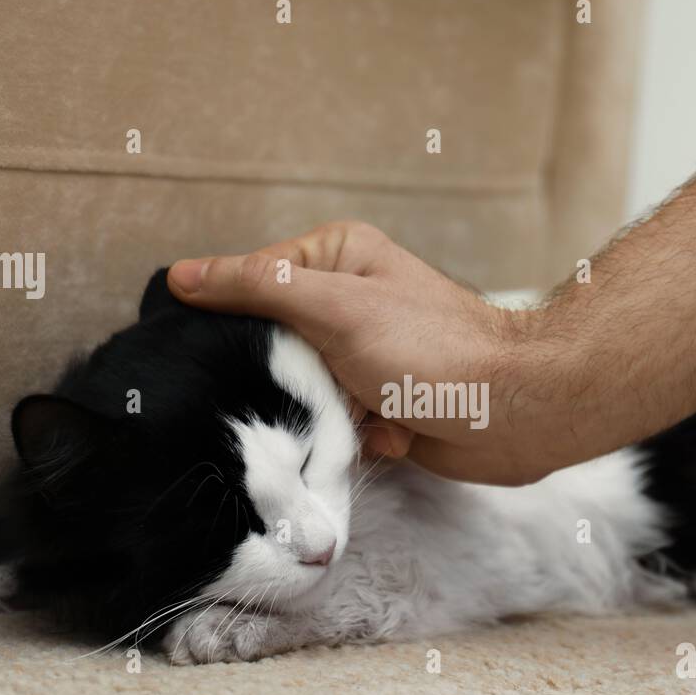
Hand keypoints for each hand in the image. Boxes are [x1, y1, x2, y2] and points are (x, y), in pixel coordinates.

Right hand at [167, 221, 563, 484]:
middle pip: (276, 346)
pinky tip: (397, 434)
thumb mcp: (334, 307)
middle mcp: (350, 301)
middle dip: (293, 380)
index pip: (251, 284)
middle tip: (317, 390)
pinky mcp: (384, 403)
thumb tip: (181, 277)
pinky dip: (363, 438)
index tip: (228, 355)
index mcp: (337, 257)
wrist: (514, 412)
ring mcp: (367, 355)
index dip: (237, 323)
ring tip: (369, 411)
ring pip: (306, 394)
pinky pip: (340, 426)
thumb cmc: (432, 349)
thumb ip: (257, 288)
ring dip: (331, 416)